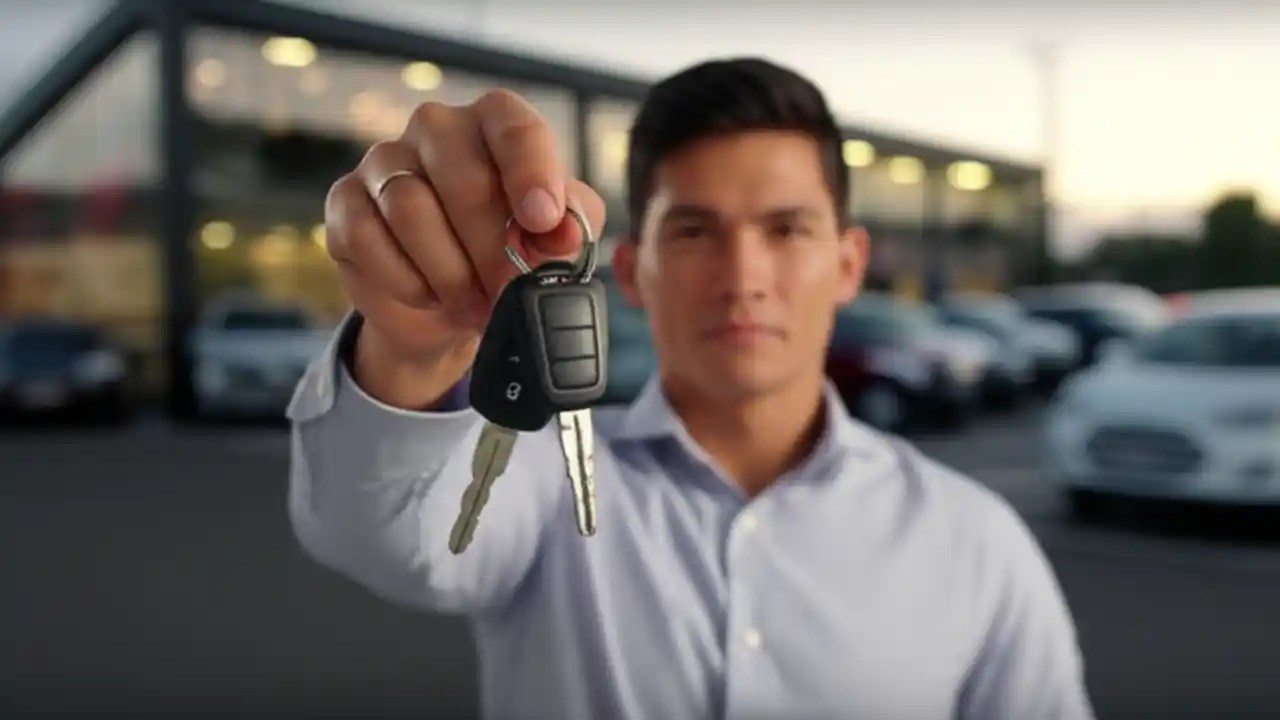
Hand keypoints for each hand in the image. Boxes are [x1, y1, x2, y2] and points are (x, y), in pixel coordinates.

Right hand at [322, 90, 606, 406]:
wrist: (450, 305)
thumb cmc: (509, 255)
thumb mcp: (554, 241)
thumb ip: (569, 229)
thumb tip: (563, 233)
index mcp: (494, 123)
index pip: (514, 127)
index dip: (531, 173)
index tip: (544, 220)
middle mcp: (436, 129)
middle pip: (462, 176)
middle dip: (491, 247)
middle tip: (508, 291)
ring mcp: (384, 161)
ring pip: (411, 209)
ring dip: (449, 271)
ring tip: (474, 304)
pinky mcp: (345, 203)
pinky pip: (367, 237)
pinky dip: (406, 279)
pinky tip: (429, 296)